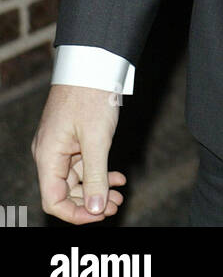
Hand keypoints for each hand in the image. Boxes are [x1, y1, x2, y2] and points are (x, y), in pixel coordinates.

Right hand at [31, 84, 125, 223]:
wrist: (94, 62)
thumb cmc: (91, 95)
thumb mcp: (97, 140)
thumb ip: (95, 176)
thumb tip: (94, 209)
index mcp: (48, 156)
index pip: (54, 200)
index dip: (76, 214)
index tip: (100, 214)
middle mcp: (50, 153)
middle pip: (66, 192)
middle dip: (91, 202)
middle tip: (117, 206)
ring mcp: (61, 145)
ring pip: (77, 179)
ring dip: (98, 188)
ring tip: (121, 194)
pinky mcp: (73, 137)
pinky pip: (83, 163)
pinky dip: (100, 172)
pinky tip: (118, 177)